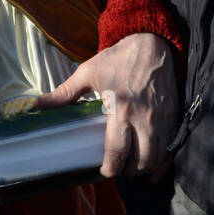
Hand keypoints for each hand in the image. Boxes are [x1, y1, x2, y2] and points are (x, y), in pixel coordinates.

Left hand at [39, 33, 177, 180]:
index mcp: (121, 109)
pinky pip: (171, 148)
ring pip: (156, 157)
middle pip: (139, 160)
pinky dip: (163, 162)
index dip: (109, 167)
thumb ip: (66, 92)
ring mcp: (162, 120)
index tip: (103, 170)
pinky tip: (154, 168)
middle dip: (127, 170)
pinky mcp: (173, 117)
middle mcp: (144, 119)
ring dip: (143, 168)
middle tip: (117, 168)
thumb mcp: (89, 72)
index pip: (116, 150)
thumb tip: (39, 104)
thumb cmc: (119, 58)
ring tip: (131, 166)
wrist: (153, 44)